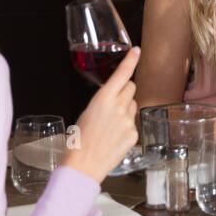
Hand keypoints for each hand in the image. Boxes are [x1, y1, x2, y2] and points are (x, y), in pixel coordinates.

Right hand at [60, 47, 140, 183]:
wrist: (83, 165)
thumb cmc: (78, 141)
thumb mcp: (86, 114)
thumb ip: (103, 102)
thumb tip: (111, 99)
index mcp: (104, 99)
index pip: (122, 74)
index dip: (131, 60)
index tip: (136, 50)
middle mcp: (119, 107)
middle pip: (131, 87)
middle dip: (125, 91)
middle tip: (114, 103)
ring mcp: (128, 121)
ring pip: (133, 105)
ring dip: (126, 109)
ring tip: (111, 124)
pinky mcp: (133, 133)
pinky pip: (134, 123)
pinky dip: (126, 127)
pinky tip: (114, 137)